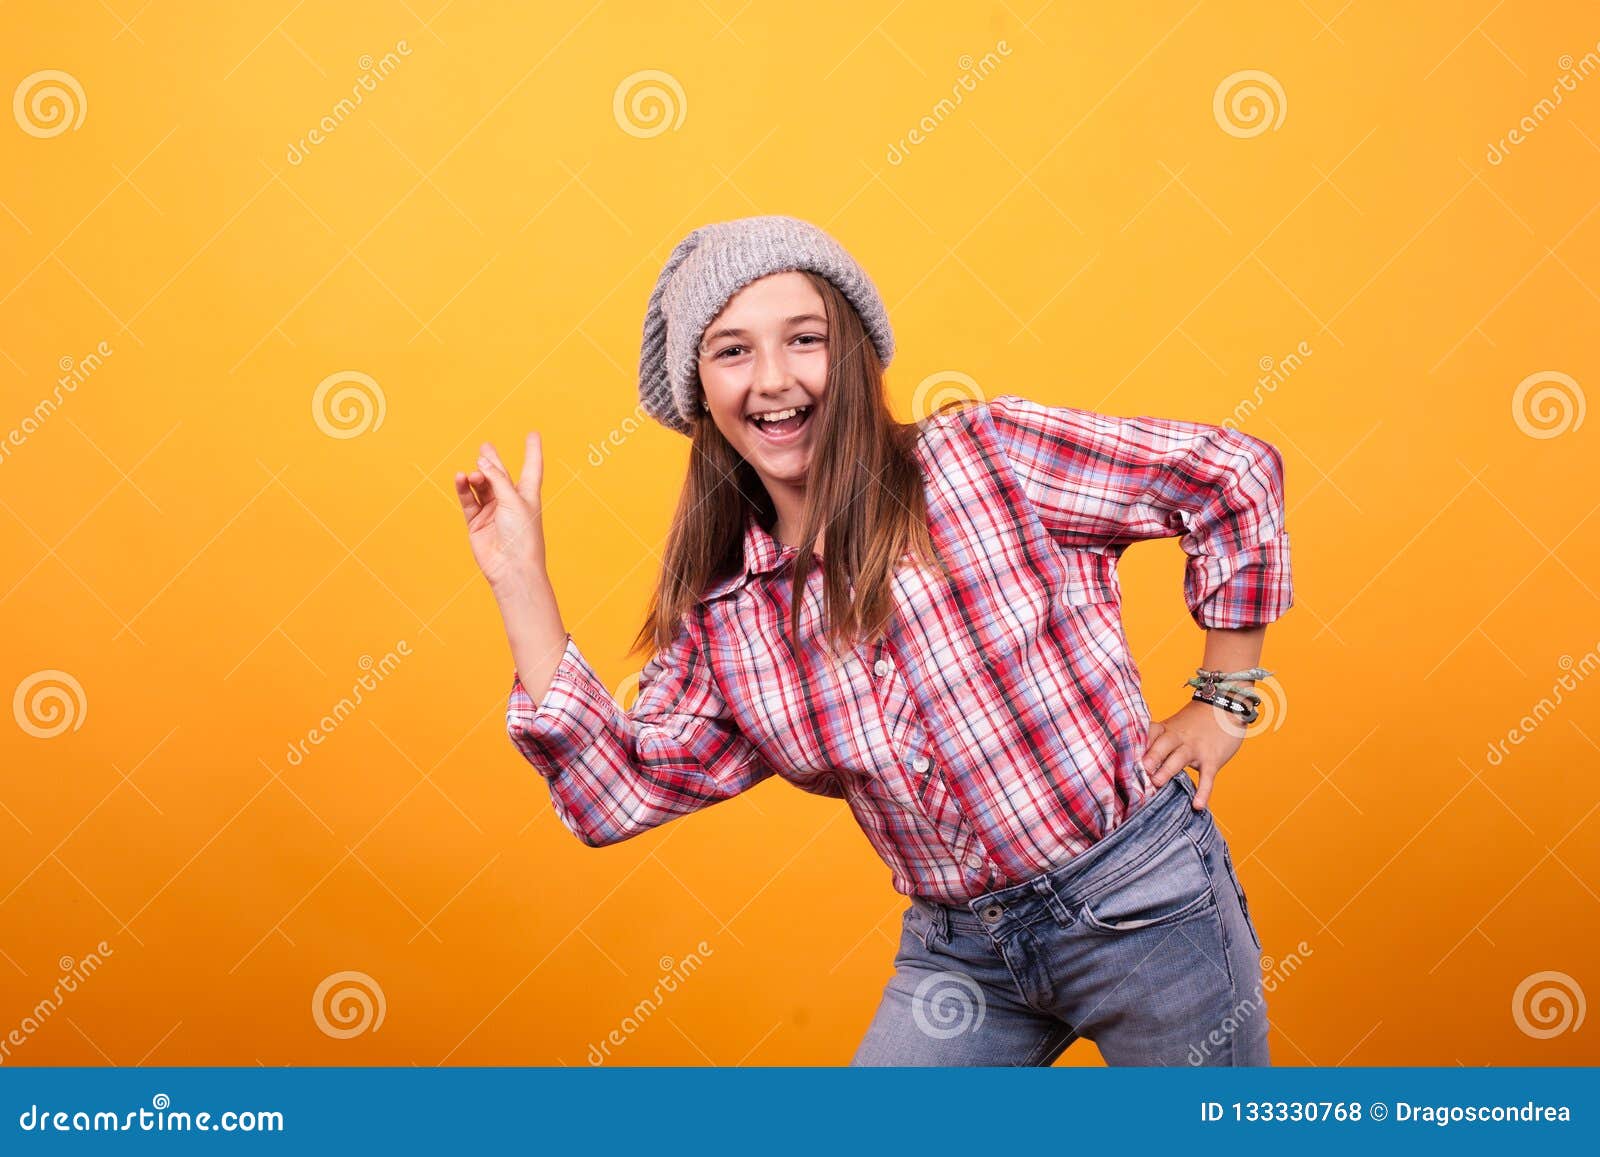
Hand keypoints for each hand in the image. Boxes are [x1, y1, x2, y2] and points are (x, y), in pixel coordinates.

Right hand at [453, 434, 546, 598]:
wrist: (511, 567)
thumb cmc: (522, 535)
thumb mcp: (514, 501)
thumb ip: (498, 479)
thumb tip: (482, 461)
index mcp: (528, 495)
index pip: (532, 467)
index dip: (532, 451)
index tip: (533, 434)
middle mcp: (511, 501)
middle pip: (501, 475)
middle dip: (493, 461)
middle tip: (485, 446)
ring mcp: (493, 512)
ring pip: (482, 486)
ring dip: (477, 476)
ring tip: (474, 471)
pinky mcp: (477, 522)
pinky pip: (469, 500)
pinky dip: (464, 489)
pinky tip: (461, 477)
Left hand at [1139, 699, 1244, 810]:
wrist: (1225, 707)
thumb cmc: (1193, 722)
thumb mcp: (1173, 726)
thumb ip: (1157, 742)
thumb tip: (1135, 765)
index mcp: (1166, 729)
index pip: (1149, 734)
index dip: (1137, 745)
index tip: (1125, 757)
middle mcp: (1179, 737)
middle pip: (1163, 745)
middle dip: (1151, 756)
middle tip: (1140, 769)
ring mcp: (1196, 748)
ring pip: (1180, 758)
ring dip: (1168, 770)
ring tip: (1157, 783)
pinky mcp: (1212, 759)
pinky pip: (1207, 776)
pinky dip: (1203, 791)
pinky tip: (1197, 805)